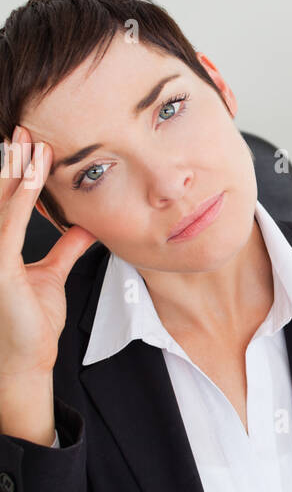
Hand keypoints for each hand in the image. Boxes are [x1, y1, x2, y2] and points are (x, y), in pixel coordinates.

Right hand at [0, 124, 96, 379]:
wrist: (26, 363)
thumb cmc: (31, 324)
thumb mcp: (50, 276)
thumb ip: (64, 250)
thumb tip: (83, 227)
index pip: (1, 201)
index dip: (12, 171)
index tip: (27, 142)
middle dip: (9, 161)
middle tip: (25, 127)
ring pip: (0, 202)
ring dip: (15, 169)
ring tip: (31, 140)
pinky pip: (10, 222)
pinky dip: (22, 194)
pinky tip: (33, 171)